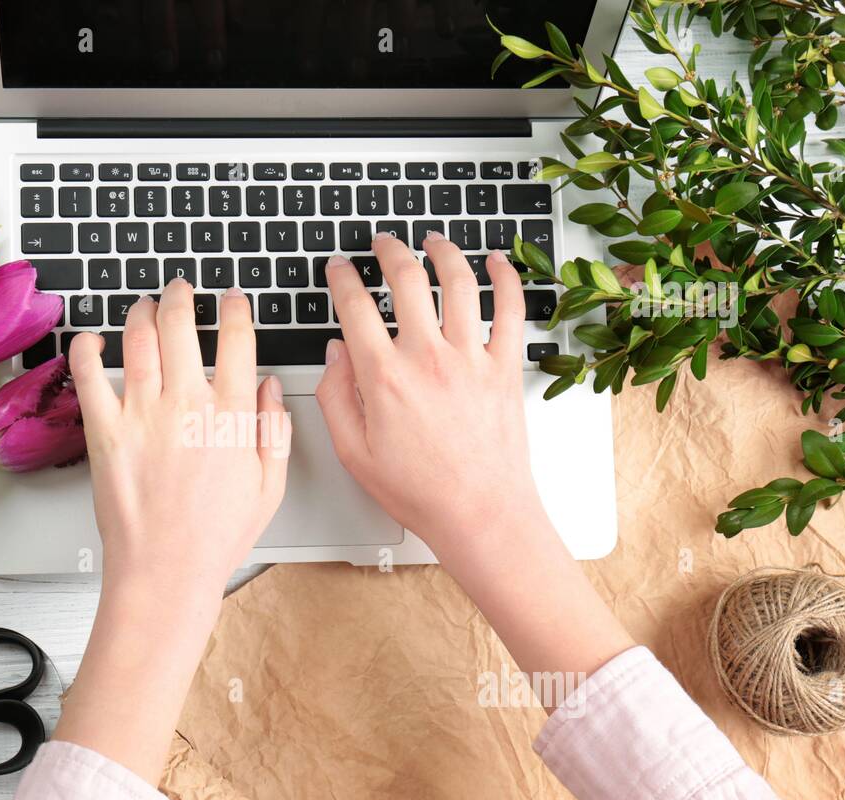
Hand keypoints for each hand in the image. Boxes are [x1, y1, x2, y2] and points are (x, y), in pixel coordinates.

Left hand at [70, 279, 290, 599]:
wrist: (165, 571)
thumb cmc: (215, 537)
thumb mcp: (269, 486)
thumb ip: (274, 430)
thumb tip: (268, 388)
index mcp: (230, 415)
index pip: (237, 339)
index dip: (235, 309)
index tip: (231, 300)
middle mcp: (186, 405)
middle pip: (181, 324)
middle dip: (181, 295)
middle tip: (180, 290)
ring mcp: (142, 415)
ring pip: (138, 336)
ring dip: (141, 310)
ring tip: (144, 305)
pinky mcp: (105, 431)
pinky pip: (89, 374)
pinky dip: (87, 348)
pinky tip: (92, 339)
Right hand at [318, 233, 631, 691]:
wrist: (480, 514)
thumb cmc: (420, 491)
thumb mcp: (354, 452)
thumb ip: (335, 398)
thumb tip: (335, 356)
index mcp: (384, 378)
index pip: (355, 308)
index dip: (343, 279)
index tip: (339, 269)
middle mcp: (428, 358)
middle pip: (407, 280)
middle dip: (390, 251)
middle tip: (383, 243)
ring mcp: (471, 358)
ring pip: (458, 283)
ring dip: (443, 253)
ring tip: (434, 241)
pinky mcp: (505, 368)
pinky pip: (510, 310)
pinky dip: (506, 278)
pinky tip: (497, 262)